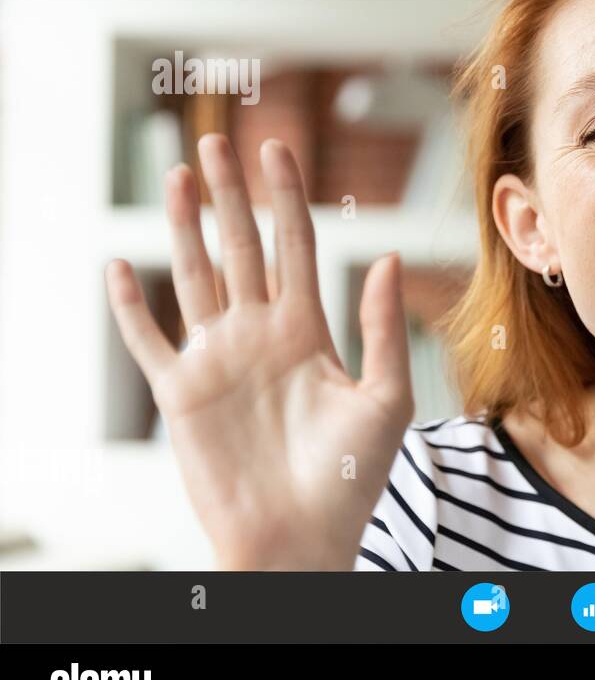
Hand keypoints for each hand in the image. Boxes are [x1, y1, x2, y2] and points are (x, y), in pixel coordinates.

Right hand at [105, 134, 413, 569]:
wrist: (302, 539)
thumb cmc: (351, 477)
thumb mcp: (384, 398)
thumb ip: (381, 327)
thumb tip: (386, 257)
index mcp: (307, 330)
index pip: (295, 246)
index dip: (286, 197)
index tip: (279, 148)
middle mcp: (259, 334)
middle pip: (241, 248)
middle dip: (229, 195)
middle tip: (217, 140)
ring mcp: (217, 360)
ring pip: (195, 277)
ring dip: (184, 228)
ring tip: (177, 177)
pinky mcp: (181, 394)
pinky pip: (149, 341)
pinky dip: (131, 306)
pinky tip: (122, 265)